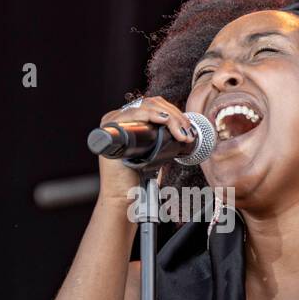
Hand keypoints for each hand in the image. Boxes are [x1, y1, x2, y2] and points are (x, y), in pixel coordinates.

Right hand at [96, 95, 195, 210]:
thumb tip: (182, 126)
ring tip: (182, 132)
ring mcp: (112, 121)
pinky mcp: (111, 129)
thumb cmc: (136, 176)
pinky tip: (164, 119)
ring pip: (146, 106)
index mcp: (127, 120)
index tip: (188, 128)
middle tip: (187, 131)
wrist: (123, 196)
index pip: (153, 104)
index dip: (173, 112)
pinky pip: (133, 114)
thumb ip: (161, 138)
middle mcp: (117, 117)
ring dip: (169, 116)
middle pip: (151, 103)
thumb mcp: (152, 151)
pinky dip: (150, 113)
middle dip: (175, 115)